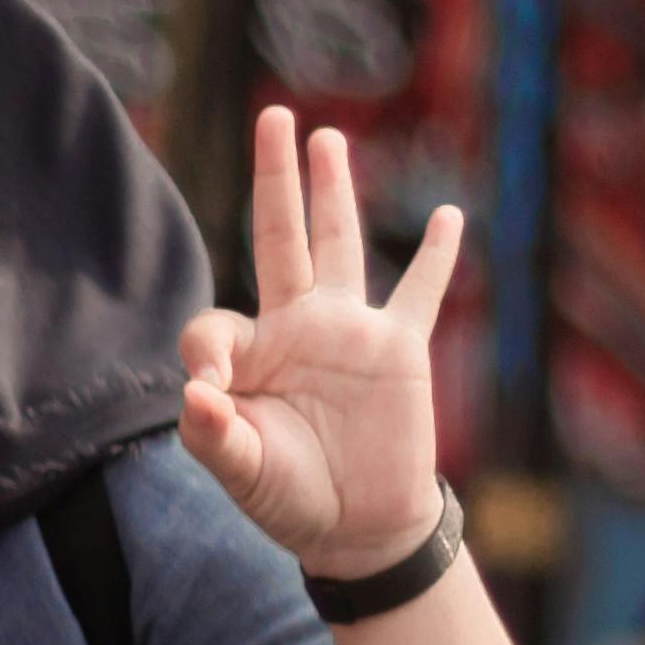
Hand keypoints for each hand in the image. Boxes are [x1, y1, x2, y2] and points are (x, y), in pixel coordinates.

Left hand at [181, 108, 455, 575]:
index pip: (211, 324)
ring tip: (325, 137)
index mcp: (248, 354)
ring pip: (340, 245)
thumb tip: (198, 395)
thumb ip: (214, 435)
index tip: (211, 393)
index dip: (205, 352)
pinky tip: (446, 215)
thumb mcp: (240, 471)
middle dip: (273, 179)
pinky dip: (435, 256)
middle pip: (278, 236)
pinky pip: (418, 293)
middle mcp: (295, 327)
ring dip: (334, 191)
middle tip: (272, 117)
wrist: (357, 528)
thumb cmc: (289, 497)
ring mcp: (349, 331)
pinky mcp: (399, 349)